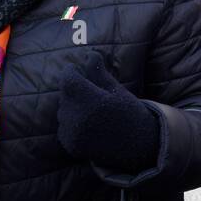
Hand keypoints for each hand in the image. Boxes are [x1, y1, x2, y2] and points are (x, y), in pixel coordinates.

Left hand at [58, 51, 160, 173]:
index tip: (73, 68)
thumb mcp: (117, 91)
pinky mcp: (70, 145)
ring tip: (92, 109)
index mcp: (93, 102)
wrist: (138, 146)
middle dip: (73, 90)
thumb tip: (90, 53)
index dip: (69, 72)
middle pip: (65, 95)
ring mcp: (73, 134)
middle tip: (90, 91)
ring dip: (72, 105)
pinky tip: (88, 123)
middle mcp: (79, 118)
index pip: (68, 80)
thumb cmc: (130, 113)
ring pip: (62, 110)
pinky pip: (63, 126)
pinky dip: (71, 121)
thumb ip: (99, 73)